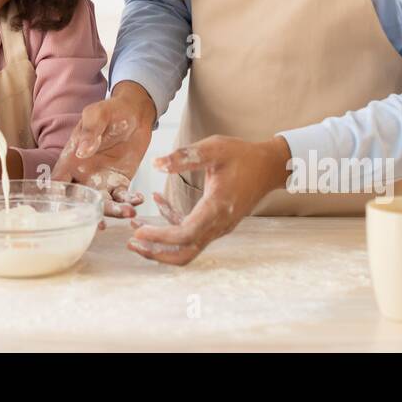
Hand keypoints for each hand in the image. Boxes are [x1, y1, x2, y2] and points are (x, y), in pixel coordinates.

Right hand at [52, 81, 154, 217]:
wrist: (136, 112)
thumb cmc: (110, 110)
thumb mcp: (97, 115)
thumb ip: (90, 132)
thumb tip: (82, 151)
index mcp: (70, 159)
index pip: (58, 183)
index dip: (58, 200)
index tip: (65, 212)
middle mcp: (82, 175)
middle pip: (81, 200)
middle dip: (89, 213)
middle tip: (100, 224)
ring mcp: (101, 181)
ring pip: (103, 203)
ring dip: (114, 211)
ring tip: (128, 212)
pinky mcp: (120, 183)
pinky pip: (123, 197)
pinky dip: (130, 202)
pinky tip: (138, 200)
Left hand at [127, 135, 290, 265]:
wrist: (270, 166)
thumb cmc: (243, 155)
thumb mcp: (213, 148)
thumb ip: (184, 156)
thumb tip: (156, 164)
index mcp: (217, 207)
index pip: (185, 235)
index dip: (159, 238)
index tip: (137, 232)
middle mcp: (219, 223)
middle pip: (185, 253)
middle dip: (156, 253)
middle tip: (131, 243)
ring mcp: (219, 226)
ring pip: (188, 248)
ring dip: (162, 243)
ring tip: (138, 230)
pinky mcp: (218, 223)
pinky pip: (193, 233)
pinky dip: (174, 225)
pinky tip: (159, 203)